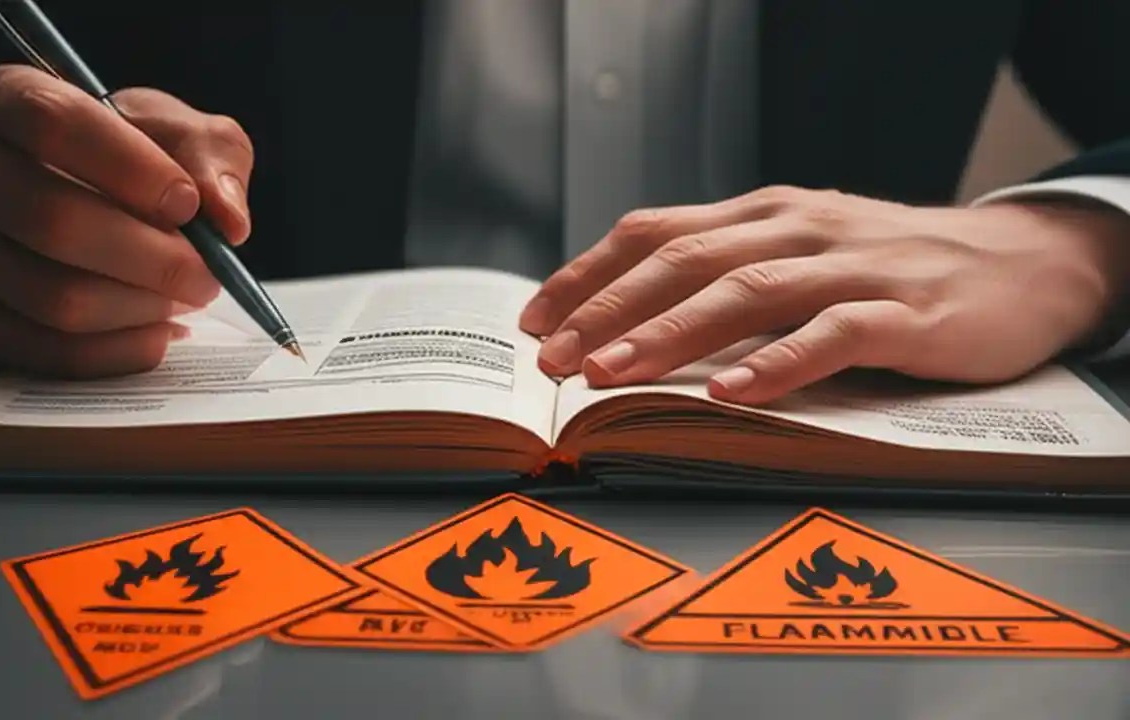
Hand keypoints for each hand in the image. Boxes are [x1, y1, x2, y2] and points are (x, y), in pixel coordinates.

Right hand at [0, 65, 254, 376]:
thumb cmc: (104, 159)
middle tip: (207, 275)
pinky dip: (119, 352)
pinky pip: (47, 352)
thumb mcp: (160, 130)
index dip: (131, 167)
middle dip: (153, 258)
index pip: (55, 122)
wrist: (18, 204)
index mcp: (3, 98)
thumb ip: (207, 154)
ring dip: (141, 309)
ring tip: (182, 300)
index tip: (188, 204)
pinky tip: (155, 333)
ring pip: (54, 297)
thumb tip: (229, 219)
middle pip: (54, 220)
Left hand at [519, 186, 1129, 402]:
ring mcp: (854, 266)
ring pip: (746, 292)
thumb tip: (633, 321)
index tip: (536, 318)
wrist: (1022, 263)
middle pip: (686, 260)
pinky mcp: (907, 312)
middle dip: (608, 309)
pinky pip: (833, 334)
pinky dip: (776, 363)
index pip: (656, 231)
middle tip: (554, 359)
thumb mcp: (803, 253)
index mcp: (766, 213)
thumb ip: (733, 273)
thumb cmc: (893, 268)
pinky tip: (730, 393)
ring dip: (669, 334)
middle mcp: (800, 227)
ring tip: (612, 373)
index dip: (590, 272)